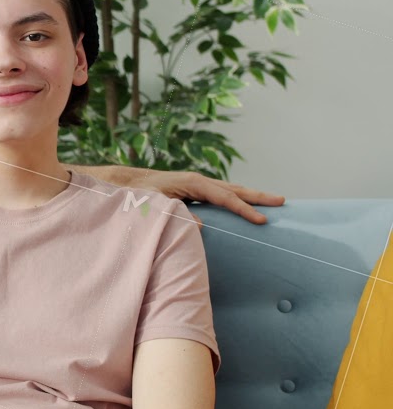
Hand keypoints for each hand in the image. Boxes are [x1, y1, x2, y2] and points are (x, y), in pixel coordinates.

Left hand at [125, 169, 284, 225]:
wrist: (126, 182)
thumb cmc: (138, 193)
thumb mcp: (154, 205)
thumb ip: (174, 214)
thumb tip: (200, 226)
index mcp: (193, 182)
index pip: (225, 197)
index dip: (243, 209)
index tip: (261, 220)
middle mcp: (199, 181)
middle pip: (234, 189)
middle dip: (258, 197)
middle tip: (281, 202)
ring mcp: (198, 185)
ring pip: (230, 191)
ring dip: (250, 197)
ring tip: (273, 202)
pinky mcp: (194, 192)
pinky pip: (221, 197)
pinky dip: (236, 200)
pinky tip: (245, 208)